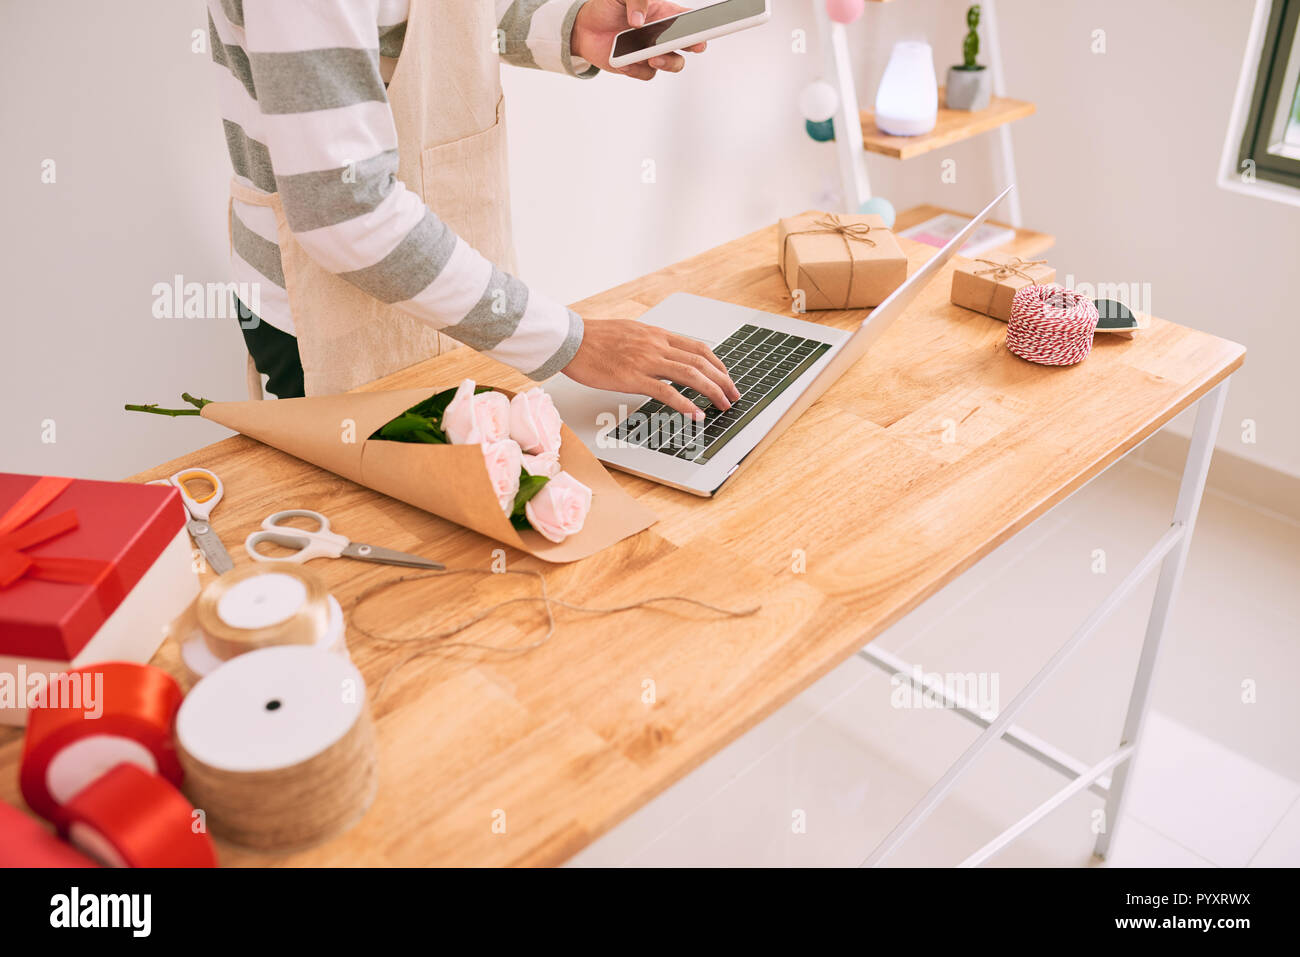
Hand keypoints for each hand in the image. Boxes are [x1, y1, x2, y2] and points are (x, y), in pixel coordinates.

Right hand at [563, 318, 739, 418]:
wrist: (571, 339)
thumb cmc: (595, 338)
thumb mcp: (631, 333)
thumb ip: (651, 343)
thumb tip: (665, 355)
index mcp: (657, 335)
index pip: (698, 347)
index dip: (718, 364)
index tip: (726, 377)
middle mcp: (657, 345)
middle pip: (701, 361)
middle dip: (723, 380)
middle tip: (733, 396)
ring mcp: (646, 361)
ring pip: (690, 375)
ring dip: (712, 391)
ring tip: (723, 406)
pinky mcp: (633, 377)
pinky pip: (667, 392)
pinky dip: (686, 404)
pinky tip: (696, 414)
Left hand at [572, 0, 707, 80]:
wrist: (585, 28)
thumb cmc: (608, 6)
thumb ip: (637, 1)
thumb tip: (639, 21)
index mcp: (665, 13)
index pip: (689, 19)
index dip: (702, 24)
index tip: (707, 28)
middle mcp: (662, 34)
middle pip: (687, 44)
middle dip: (693, 45)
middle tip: (692, 45)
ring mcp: (652, 52)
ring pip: (673, 63)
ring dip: (667, 62)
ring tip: (652, 57)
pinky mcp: (639, 66)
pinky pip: (647, 74)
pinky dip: (636, 69)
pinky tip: (624, 62)